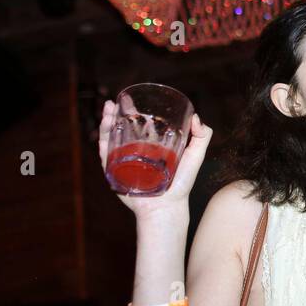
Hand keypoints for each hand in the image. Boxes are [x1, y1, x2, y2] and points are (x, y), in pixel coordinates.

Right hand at [98, 99, 212, 216]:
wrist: (168, 206)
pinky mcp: (117, 174)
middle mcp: (135, 151)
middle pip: (121, 128)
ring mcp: (124, 162)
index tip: (130, 98)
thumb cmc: (182, 183)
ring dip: (106, 125)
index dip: (133, 110)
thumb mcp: (195, 156)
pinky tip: (104, 135)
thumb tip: (196, 117)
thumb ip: (202, 136)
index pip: (139, 123)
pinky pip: (106, 157)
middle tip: (115, 102)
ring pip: (111, 139)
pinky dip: (103, 144)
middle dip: (115, 114)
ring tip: (108, 113)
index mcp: (151, 144)